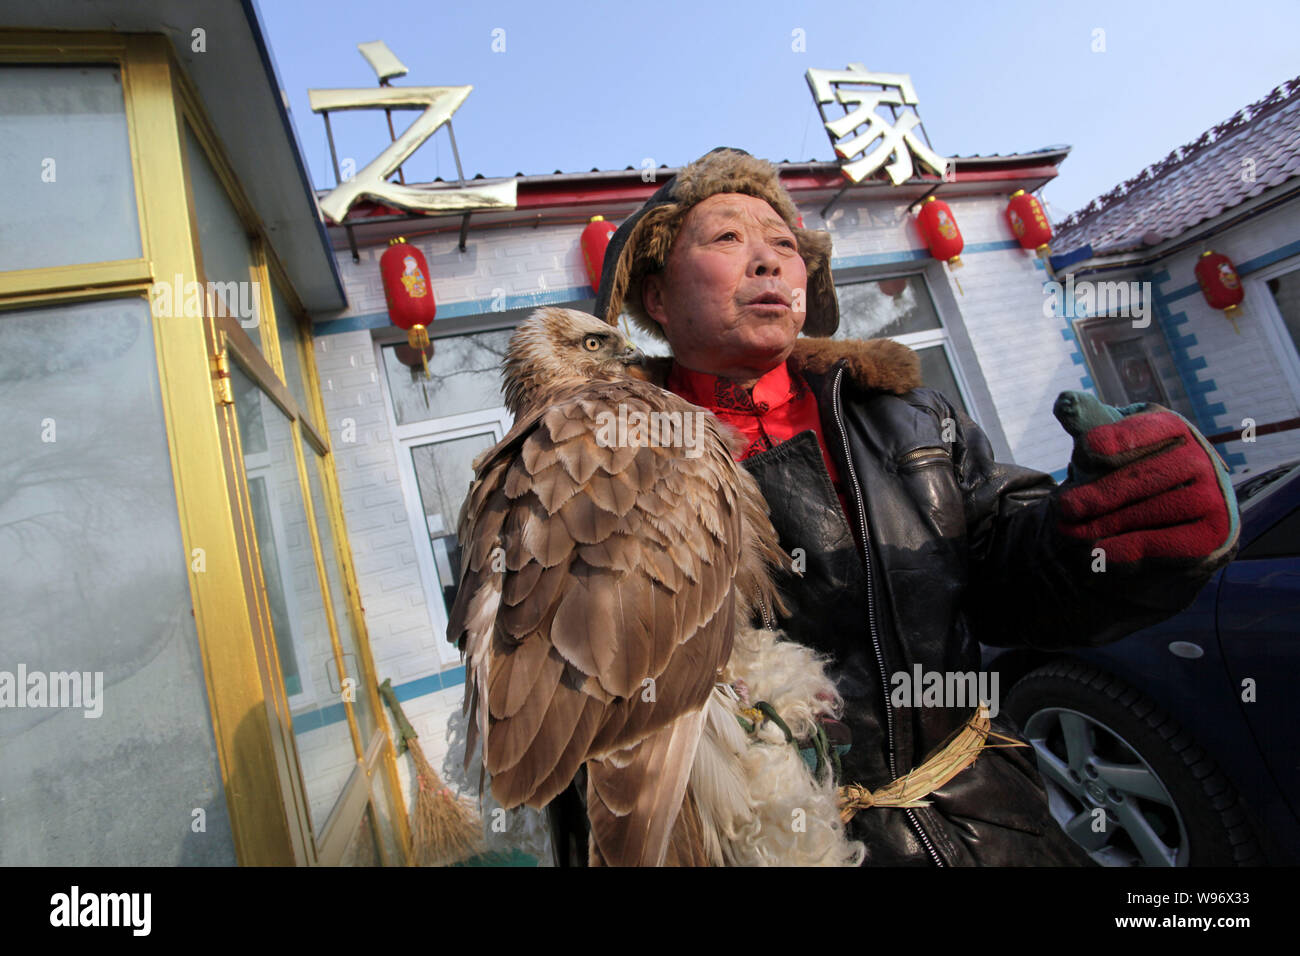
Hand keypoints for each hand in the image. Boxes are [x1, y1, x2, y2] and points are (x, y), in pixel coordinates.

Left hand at [1051, 391, 1238, 566]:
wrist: (1167, 518)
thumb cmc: (1128, 470)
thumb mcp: (1107, 444)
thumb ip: (1088, 423)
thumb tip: (1064, 402)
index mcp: (1174, 428)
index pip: (1150, 429)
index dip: (1120, 438)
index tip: (1086, 447)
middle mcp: (1201, 458)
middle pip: (1148, 475)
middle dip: (1101, 493)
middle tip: (1065, 508)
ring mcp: (1214, 495)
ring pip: (1160, 508)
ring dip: (1111, 523)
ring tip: (1072, 532)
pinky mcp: (1215, 532)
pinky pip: (1175, 542)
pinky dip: (1136, 547)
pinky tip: (1103, 552)